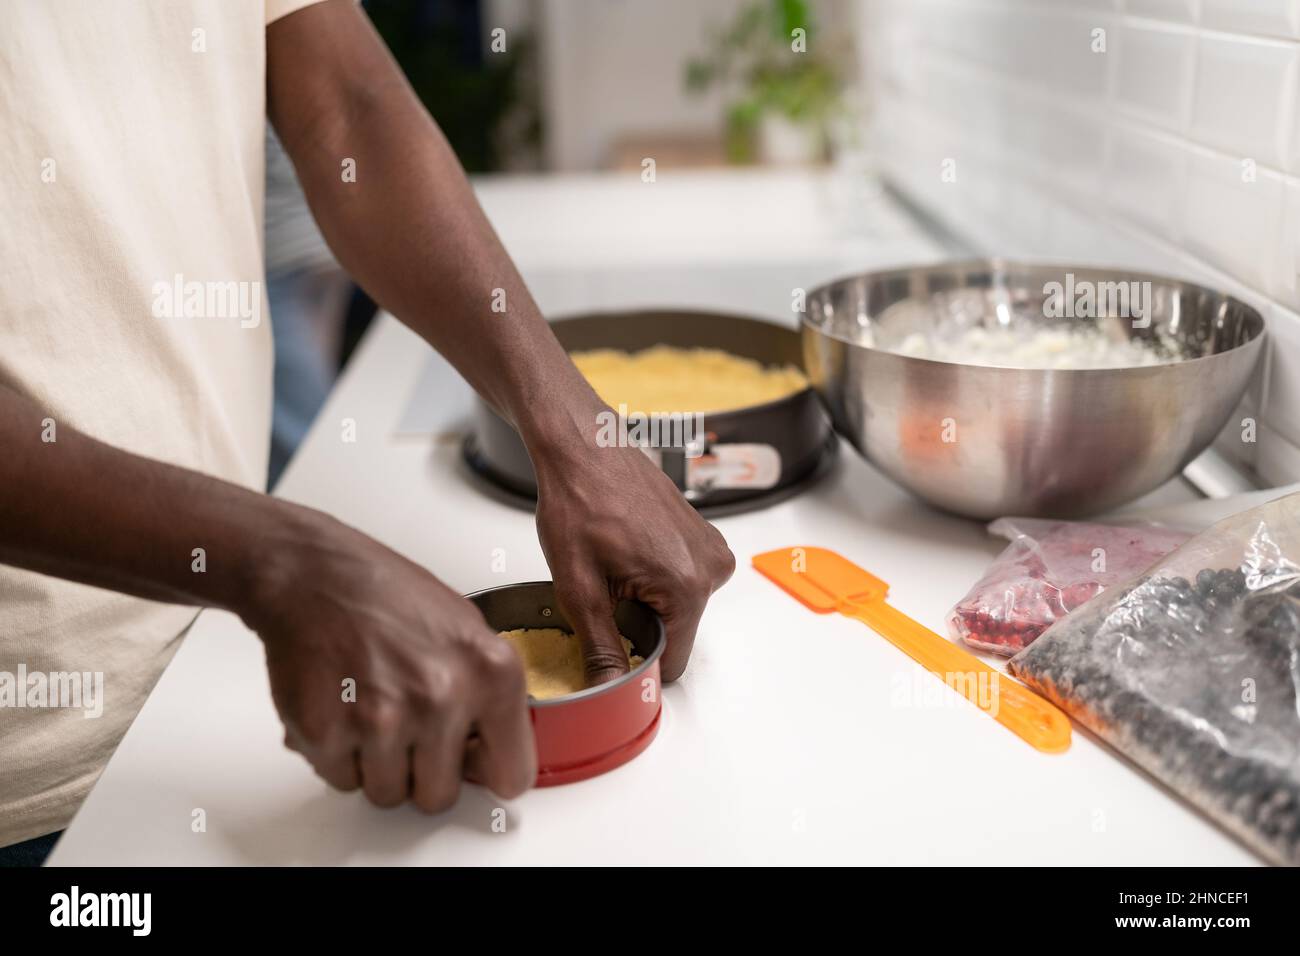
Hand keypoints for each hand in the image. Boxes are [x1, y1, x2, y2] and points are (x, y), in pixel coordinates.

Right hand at [243, 510, 535, 811]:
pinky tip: (342, 709)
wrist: (316, 575)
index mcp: (491, 671)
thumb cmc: (388, 595)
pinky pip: (340, 780)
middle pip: (439, 797)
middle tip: (408, 731)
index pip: (512, 773)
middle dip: (423, 773)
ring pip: (388, 795)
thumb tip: (494, 751)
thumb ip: (488, 694)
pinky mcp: (327, 733)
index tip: (477, 768)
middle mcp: (442, 698)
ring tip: (372, 711)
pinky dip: (338, 756)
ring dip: (378, 766)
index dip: (490, 773)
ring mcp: (383, 720)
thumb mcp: (467, 630)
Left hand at [532, 416, 735, 684]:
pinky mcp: (703, 535)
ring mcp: (711, 549)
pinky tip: (624, 553)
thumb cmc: (579, 501)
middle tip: (600, 592)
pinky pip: (680, 579)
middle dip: (637, 626)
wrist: (585, 447)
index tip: (606, 645)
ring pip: (677, 608)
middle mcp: (711, 568)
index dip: (635, 662)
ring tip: (611, 566)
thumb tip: (608, 689)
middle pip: (675, 634)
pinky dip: (652, 578)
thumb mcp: (579, 588)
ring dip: (643, 601)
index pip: (671, 664)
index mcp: (687, 586)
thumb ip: (601, 647)